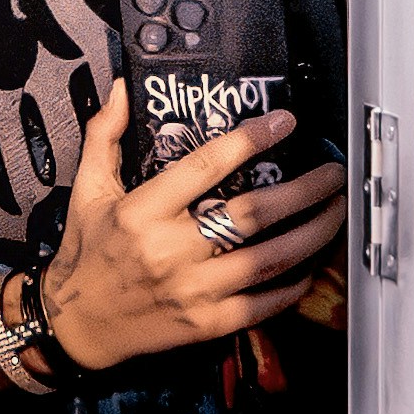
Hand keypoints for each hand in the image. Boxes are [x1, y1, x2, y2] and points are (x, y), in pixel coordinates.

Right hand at [36, 81, 351, 373]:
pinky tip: (312, 263)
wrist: (76, 325)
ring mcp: (192, 290)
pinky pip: (263, 303)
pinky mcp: (206, 323)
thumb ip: (105, 135)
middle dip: (303, 190)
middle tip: (333, 172)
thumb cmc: (86, 252)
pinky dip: (294, 284)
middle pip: (252, 214)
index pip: (205, 166)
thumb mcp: (89, 188)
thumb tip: (124, 88)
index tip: (284, 122)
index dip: (250, 140)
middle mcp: (170, 250)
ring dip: (312, 233)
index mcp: (141, 211)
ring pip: (268, 258)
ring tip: (336, 211)